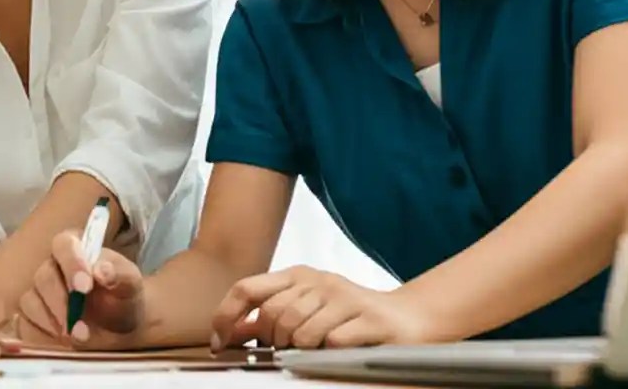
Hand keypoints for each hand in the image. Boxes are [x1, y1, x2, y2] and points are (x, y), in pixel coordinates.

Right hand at [12, 229, 144, 350]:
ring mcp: (39, 291)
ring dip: (54, 320)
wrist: (119, 327)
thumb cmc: (122, 297)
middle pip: (44, 276)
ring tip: (79, 335)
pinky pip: (27, 320)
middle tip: (80, 321)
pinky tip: (64, 339)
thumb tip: (102, 270)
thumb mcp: (130, 284)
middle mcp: (52, 265)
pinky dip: (45, 331)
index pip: (64, 245)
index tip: (85, 286)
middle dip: (62, 301)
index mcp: (75, 248)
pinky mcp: (32, 314)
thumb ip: (120, 274)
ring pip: (32, 300)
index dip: (71, 264)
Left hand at [212, 266, 430, 349]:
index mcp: (298, 275)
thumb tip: (232, 330)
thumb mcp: (306, 309)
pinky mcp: (369, 319)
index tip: (219, 343)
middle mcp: (319, 281)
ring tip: (318, 348)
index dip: (225, 316)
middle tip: (288, 349)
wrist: (408, 318)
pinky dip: (330, 353)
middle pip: (273, 316)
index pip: (247, 288)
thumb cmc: (350, 315)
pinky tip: (341, 348)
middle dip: (274, 341)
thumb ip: (269, 316)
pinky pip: (332, 343)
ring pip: (300, 333)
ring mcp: (345, 298)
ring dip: (303, 349)